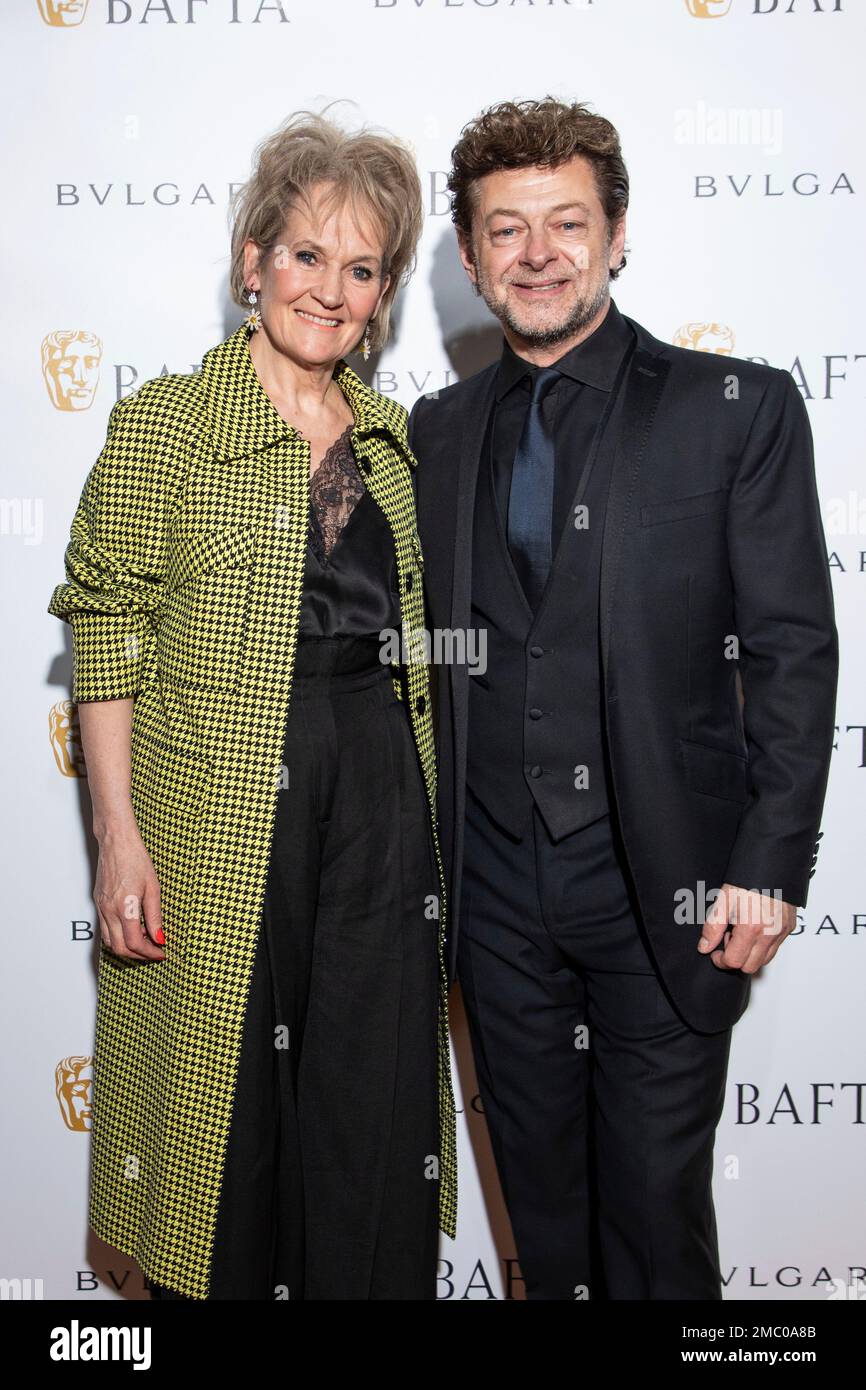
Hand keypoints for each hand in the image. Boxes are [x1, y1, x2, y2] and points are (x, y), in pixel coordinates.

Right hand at [93, 821, 164, 962]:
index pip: (135, 943)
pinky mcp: (97, 903)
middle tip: (153, 952)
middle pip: (120, 948)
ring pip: (109, 941)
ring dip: (126, 947)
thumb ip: (155, 916)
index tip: (161, 952)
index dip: (149, 952)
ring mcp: (100, 907)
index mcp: (124, 907)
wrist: (116, 841)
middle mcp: (108, 910)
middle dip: (138, 955)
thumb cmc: (135, 858)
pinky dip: (118, 936)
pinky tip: (132, 929)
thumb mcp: (153, 888)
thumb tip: (160, 937)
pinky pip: (105, 929)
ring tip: (144, 942)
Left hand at [698, 883, 796, 973]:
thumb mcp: (724, 900)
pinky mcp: (789, 927)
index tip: (715, 952)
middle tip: (728, 940)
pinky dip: (763, 946)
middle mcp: (770, 933)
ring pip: (765, 960)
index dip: (720, 960)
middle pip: (750, 967)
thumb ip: (713, 927)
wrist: (772, 862)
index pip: (734, 961)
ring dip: (750, 954)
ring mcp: (782, 932)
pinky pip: (775, 948)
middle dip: (736, 959)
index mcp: (751, 928)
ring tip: (741, 933)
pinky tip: (754, 928)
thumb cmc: (747, 878)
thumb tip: (705, 947)